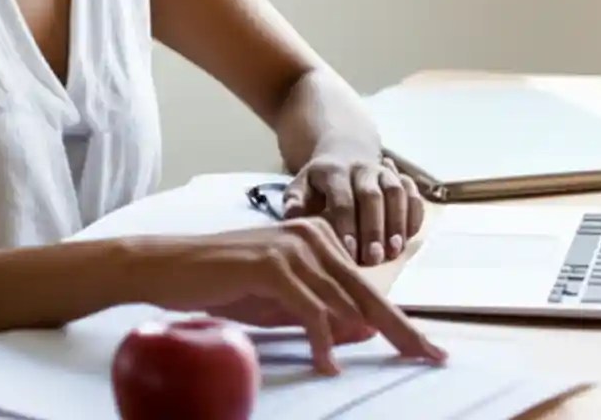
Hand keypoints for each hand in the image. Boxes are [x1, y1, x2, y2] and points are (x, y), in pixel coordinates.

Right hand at [137, 218, 446, 375]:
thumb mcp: (279, 306)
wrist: (168, 268)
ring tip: (395, 361)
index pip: (366, 288)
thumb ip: (321, 315)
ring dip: (367, 337)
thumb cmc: (221, 285)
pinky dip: (323, 339)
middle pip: (367, 292)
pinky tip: (328, 363)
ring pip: (344, 301)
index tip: (427, 349)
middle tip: (432, 357)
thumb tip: (363, 334)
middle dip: (401, 329)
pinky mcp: (274, 264)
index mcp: (318, 239)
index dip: (398, 321)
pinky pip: (311, 308)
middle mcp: (313, 236)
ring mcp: (294, 247)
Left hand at [282, 155, 423, 266]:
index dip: (346, 224)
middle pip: (372, 196)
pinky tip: (409, 237)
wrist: (344, 151)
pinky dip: (414, 214)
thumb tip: (293, 216)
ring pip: (396, 192)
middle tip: (374, 258)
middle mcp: (361, 168)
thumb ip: (294, 202)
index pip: (342, 198)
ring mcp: (383, 171)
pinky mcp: (400, 177)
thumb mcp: (300, 186)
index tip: (349, 251)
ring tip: (395, 250)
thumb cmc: (319, 182)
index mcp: (333, 171)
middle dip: (374, 228)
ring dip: (397, 222)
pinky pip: (412, 193)